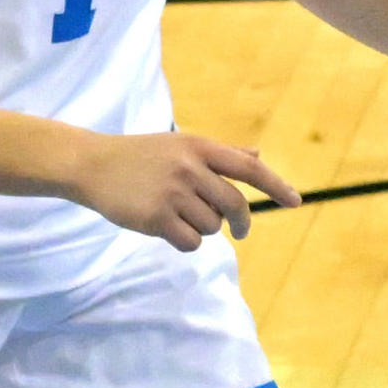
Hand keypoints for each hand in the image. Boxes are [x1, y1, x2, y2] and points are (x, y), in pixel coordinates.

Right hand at [70, 127, 290, 249]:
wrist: (91, 165)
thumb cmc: (142, 154)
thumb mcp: (182, 144)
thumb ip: (221, 152)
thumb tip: (257, 154)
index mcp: (201, 148)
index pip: (250, 168)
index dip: (276, 186)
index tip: (295, 203)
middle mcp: (190, 169)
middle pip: (234, 204)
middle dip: (243, 222)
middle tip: (242, 231)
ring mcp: (172, 194)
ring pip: (211, 225)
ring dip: (204, 228)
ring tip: (181, 216)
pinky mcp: (154, 218)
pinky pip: (190, 242)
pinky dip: (187, 242)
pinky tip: (172, 232)